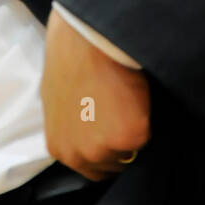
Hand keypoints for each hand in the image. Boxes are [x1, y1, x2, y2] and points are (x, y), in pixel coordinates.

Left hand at [39, 7, 151, 178]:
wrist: (86, 37)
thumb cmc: (69, 57)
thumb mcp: (56, 99)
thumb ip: (69, 125)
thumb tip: (84, 127)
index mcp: (59, 148)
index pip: (90, 167)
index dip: (104, 148)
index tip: (111, 130)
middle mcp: (80, 155)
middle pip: (111, 165)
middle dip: (118, 144)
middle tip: (121, 112)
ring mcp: (105, 148)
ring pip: (130, 152)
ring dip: (132, 130)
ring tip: (125, 99)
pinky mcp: (130, 137)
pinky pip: (147, 134)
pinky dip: (146, 116)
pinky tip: (133, 93)